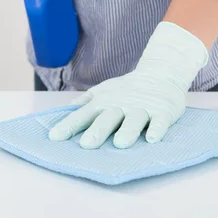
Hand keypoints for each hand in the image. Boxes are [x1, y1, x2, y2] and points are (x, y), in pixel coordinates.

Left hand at [49, 22, 208, 148]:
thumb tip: (64, 111)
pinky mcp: (163, 111)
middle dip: (97, 130)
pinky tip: (152, 139)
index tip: (54, 138)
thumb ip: (84, 102)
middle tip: (86, 144)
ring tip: (120, 144)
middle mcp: (121, 105)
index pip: (83, 114)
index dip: (69, 125)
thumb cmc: (127, 89)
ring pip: (134, 120)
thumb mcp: (103, 91)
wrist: (161, 73)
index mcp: (104, 102)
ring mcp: (142, 108)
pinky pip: (160, 121)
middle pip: (107, 118)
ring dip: (127, 131)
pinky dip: (156, 129)